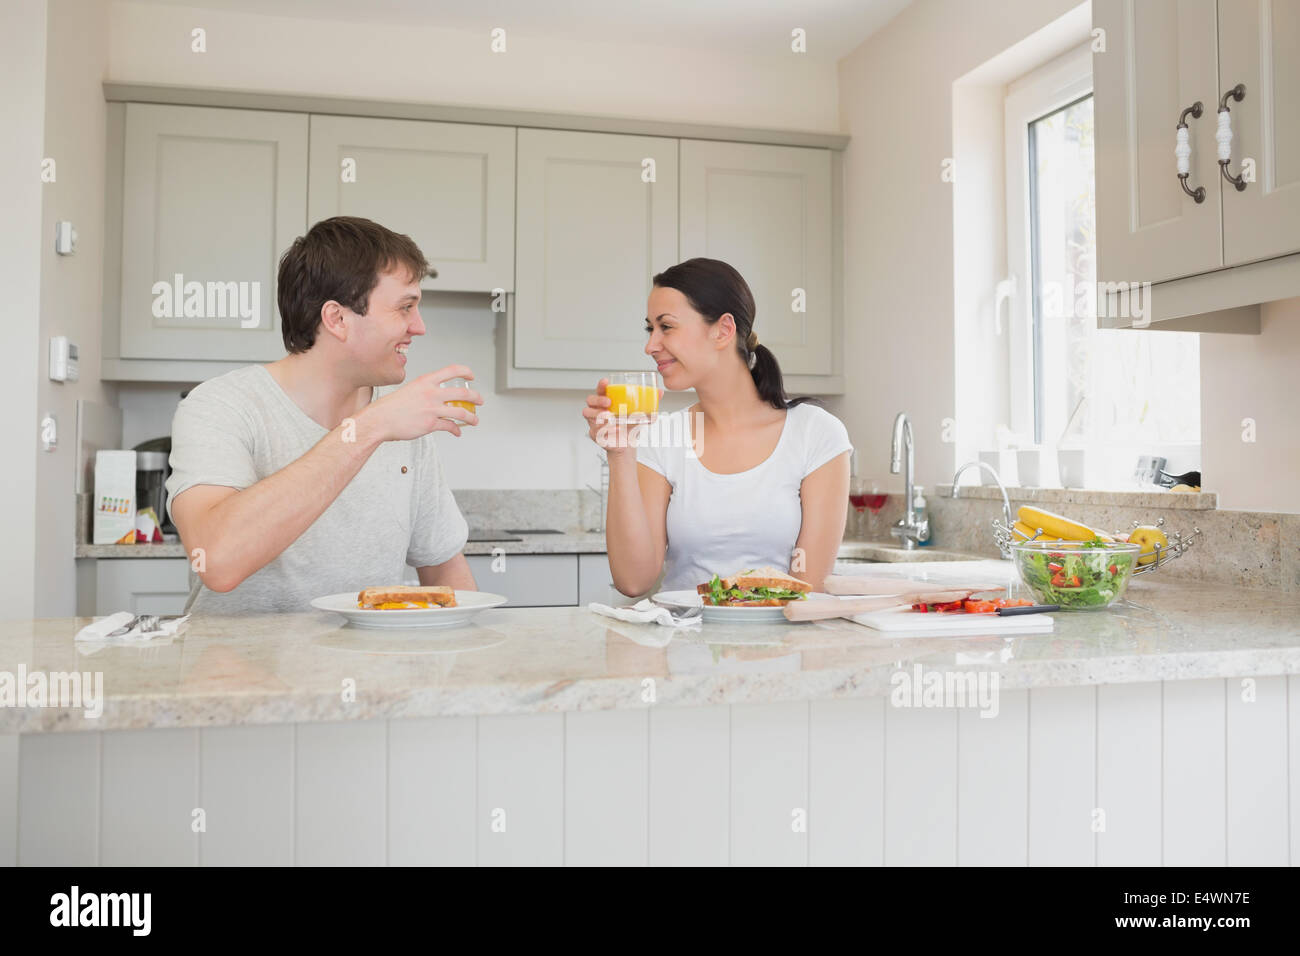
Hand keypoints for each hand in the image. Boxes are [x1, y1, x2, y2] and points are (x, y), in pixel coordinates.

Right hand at [360, 365, 481, 441]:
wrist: (380, 419)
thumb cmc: (392, 407)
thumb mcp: (411, 390)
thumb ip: (426, 391)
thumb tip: (437, 397)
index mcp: (426, 381)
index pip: (452, 370)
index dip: (465, 372)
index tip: (471, 376)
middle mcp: (431, 393)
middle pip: (463, 393)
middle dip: (476, 397)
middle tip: (479, 400)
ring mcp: (432, 409)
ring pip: (461, 412)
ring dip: (471, 417)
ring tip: (475, 420)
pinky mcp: (430, 424)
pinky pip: (450, 426)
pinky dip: (456, 430)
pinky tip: (457, 431)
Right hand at [582, 378, 661, 454]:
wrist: (626, 444)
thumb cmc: (628, 425)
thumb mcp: (638, 413)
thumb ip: (648, 402)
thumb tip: (660, 392)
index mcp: (606, 401)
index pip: (600, 390)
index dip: (601, 385)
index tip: (606, 382)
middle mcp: (597, 410)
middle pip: (590, 401)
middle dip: (598, 400)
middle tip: (608, 402)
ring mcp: (594, 422)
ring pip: (589, 415)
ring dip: (599, 415)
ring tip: (609, 417)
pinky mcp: (595, 434)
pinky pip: (595, 430)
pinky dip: (605, 430)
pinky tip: (615, 429)